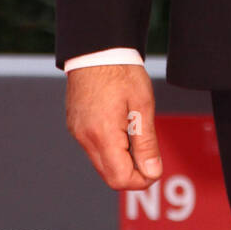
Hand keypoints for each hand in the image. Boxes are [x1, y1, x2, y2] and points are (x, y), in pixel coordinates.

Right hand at [65, 64, 161, 190]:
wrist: (97, 49)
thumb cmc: (121, 71)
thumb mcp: (142, 104)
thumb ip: (146, 142)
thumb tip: (152, 172)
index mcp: (102, 134)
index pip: (120, 178)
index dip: (141, 180)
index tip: (155, 168)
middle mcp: (85, 138)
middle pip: (109, 176)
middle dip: (132, 172)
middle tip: (150, 153)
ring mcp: (77, 133)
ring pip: (101, 163)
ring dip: (122, 160)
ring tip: (137, 133)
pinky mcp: (75, 126)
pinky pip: (93, 149)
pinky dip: (110, 148)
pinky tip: (122, 127)